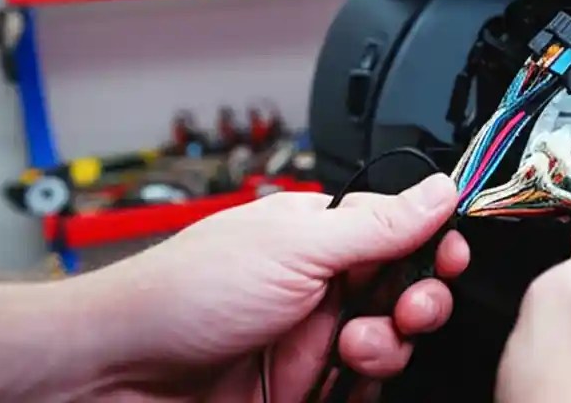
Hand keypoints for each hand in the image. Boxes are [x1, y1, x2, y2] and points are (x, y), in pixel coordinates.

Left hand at [63, 173, 466, 400]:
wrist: (118, 373)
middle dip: (420, 300)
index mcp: (319, 235)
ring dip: (387, 346)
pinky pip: (363, 390)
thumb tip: (440, 189)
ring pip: (390, 343)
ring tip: (353, 348)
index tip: (452, 256)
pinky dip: (367, 386)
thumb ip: (377, 223)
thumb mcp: (294, 247)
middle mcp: (320, 285)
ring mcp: (312, 339)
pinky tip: (345, 379)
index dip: (433, 244)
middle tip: (411, 309)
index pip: (401, 231)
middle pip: (405, 290)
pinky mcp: (303, 389)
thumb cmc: (184, 294)